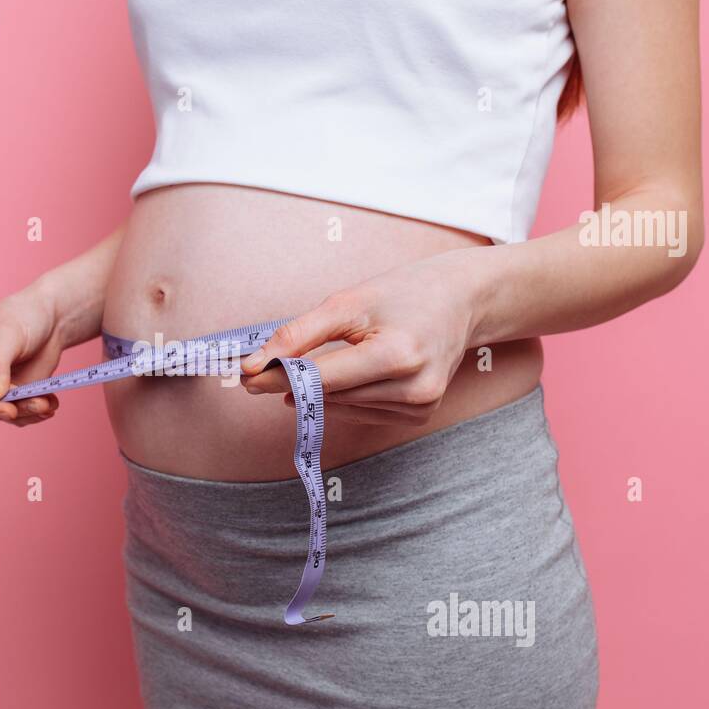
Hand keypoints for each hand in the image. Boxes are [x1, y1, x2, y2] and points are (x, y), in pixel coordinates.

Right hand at [0, 286, 63, 426]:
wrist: (50, 319)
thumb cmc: (22, 315)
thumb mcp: (8, 336)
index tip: (6, 406)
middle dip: (7, 409)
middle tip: (36, 406)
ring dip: (26, 411)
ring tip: (47, 402)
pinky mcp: (6, 399)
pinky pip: (16, 416)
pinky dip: (34, 412)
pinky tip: (49, 403)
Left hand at [239, 254, 480, 424]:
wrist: (462, 300)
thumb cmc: (404, 293)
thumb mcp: (348, 302)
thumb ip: (299, 335)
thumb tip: (256, 365)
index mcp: (398, 354)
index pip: (322, 378)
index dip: (279, 378)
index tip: (246, 376)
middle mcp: (414, 387)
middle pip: (330, 396)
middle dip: (292, 384)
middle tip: (260, 372)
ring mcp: (420, 406)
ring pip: (342, 408)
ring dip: (319, 392)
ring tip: (309, 368)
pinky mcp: (420, 416)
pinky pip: (362, 414)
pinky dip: (344, 398)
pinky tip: (346, 377)